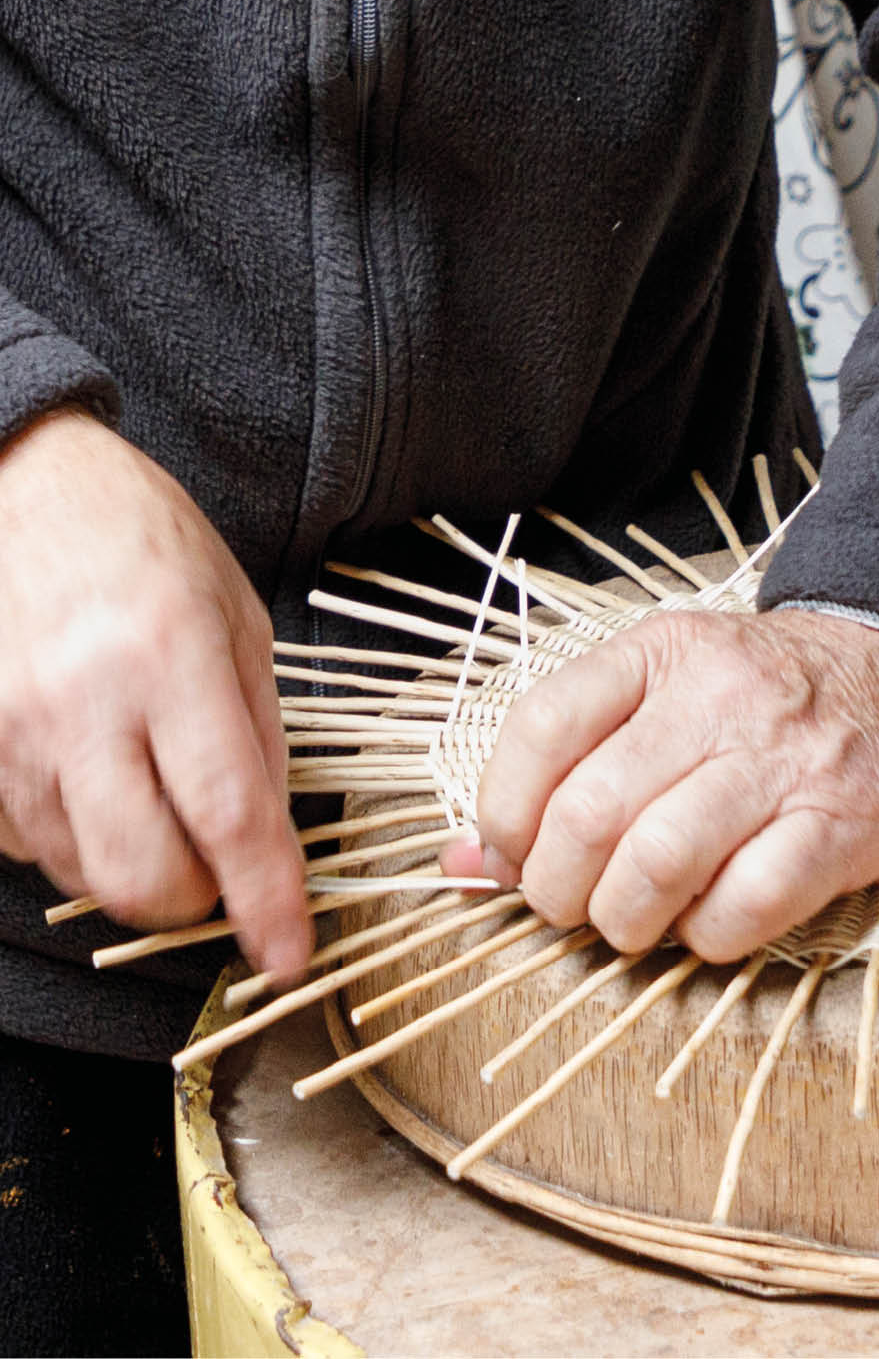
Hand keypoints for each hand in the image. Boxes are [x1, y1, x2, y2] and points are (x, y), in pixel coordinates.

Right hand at [0, 408, 309, 977]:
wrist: (23, 485)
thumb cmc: (148, 543)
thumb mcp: (239, 620)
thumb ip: (261, 733)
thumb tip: (274, 840)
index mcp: (171, 662)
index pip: (230, 819)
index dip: (265, 902)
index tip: (289, 954)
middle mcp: (83, 707)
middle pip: (140, 877)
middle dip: (194, 903)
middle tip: (221, 867)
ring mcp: (12, 732)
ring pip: (80, 874)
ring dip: (136, 867)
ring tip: (156, 797)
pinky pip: (28, 845)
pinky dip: (78, 840)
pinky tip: (99, 779)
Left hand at [441, 608, 878, 961]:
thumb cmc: (768, 696)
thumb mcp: (665, 693)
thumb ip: (567, 766)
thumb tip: (462, 863)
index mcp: (661, 653)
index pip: (543, 726)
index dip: (503, 811)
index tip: (509, 852)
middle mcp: (718, 697)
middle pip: (590, 812)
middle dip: (556, 888)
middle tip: (569, 904)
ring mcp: (784, 761)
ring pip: (658, 863)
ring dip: (623, 919)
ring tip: (629, 921)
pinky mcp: (842, 824)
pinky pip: (744, 905)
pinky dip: (705, 936)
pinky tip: (706, 923)